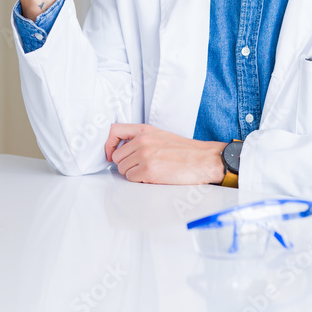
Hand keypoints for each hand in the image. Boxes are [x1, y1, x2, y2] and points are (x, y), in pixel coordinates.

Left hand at [104, 124, 226, 184]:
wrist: (203, 160)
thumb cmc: (185, 151)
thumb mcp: (161, 135)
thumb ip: (141, 139)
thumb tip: (124, 150)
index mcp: (145, 131)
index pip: (114, 131)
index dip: (109, 145)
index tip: (110, 154)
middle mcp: (142, 141)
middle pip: (117, 157)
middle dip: (126, 165)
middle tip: (141, 167)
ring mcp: (144, 155)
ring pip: (123, 170)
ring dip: (133, 174)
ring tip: (151, 171)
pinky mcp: (147, 170)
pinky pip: (132, 179)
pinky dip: (141, 181)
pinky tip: (155, 177)